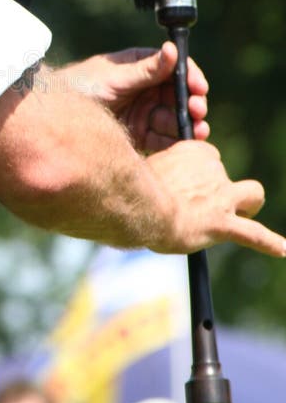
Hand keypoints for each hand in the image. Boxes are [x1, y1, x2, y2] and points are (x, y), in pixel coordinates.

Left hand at [56, 41, 208, 151]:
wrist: (52, 119)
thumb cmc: (79, 87)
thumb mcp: (113, 78)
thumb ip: (145, 70)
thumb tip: (172, 50)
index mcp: (139, 67)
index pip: (172, 69)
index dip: (189, 77)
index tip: (199, 87)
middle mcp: (144, 89)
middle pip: (176, 96)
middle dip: (190, 104)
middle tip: (198, 112)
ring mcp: (141, 112)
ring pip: (172, 119)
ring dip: (186, 125)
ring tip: (197, 132)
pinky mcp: (137, 135)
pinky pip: (160, 139)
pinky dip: (173, 143)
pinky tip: (184, 147)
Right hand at [145, 140, 284, 256]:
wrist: (139, 206)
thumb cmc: (131, 189)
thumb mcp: (138, 171)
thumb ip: (151, 175)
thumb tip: (142, 185)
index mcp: (193, 152)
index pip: (207, 159)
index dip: (195, 175)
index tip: (179, 186)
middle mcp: (212, 169)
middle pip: (225, 176)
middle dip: (216, 189)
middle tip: (193, 204)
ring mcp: (221, 196)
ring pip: (252, 194)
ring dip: (248, 204)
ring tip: (239, 215)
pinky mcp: (223, 223)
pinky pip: (254, 235)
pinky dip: (270, 243)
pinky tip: (284, 250)